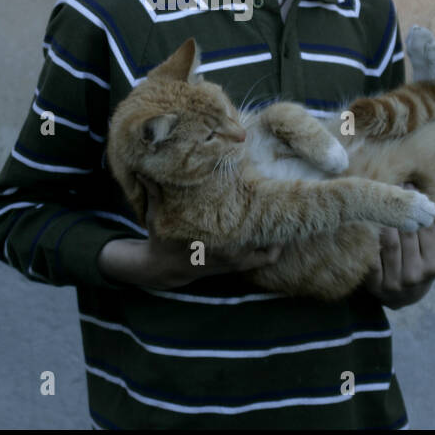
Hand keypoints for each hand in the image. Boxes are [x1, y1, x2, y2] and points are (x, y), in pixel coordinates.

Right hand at [99, 175, 282, 289]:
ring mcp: (237, 259)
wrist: (164, 269)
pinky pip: (266, 259)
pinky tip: (282, 234)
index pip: (242, 215)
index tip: (265, 180)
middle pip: (262, 228)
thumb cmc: (162, 238)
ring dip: (280, 229)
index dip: (257, 199)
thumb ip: (154, 190)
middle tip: (286, 190)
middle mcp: (229, 248)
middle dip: (273, 210)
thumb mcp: (156, 213)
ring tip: (290, 209)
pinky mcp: (240, 266)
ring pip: (269, 244)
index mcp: (214, 235)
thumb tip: (144, 165)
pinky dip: (276, 248)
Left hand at [363, 183, 434, 308]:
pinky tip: (368, 222)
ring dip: (385, 220)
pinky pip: (372, 256)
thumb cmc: (423, 265)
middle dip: (402, 210)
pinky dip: (370, 239)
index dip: (419, 210)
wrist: (401, 295)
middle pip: (408, 235)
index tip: (413, 188)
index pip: (427, 232)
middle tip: (396, 186)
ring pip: (389, 243)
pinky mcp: (375, 285)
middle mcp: (416, 275)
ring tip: (382, 200)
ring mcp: (394, 282)